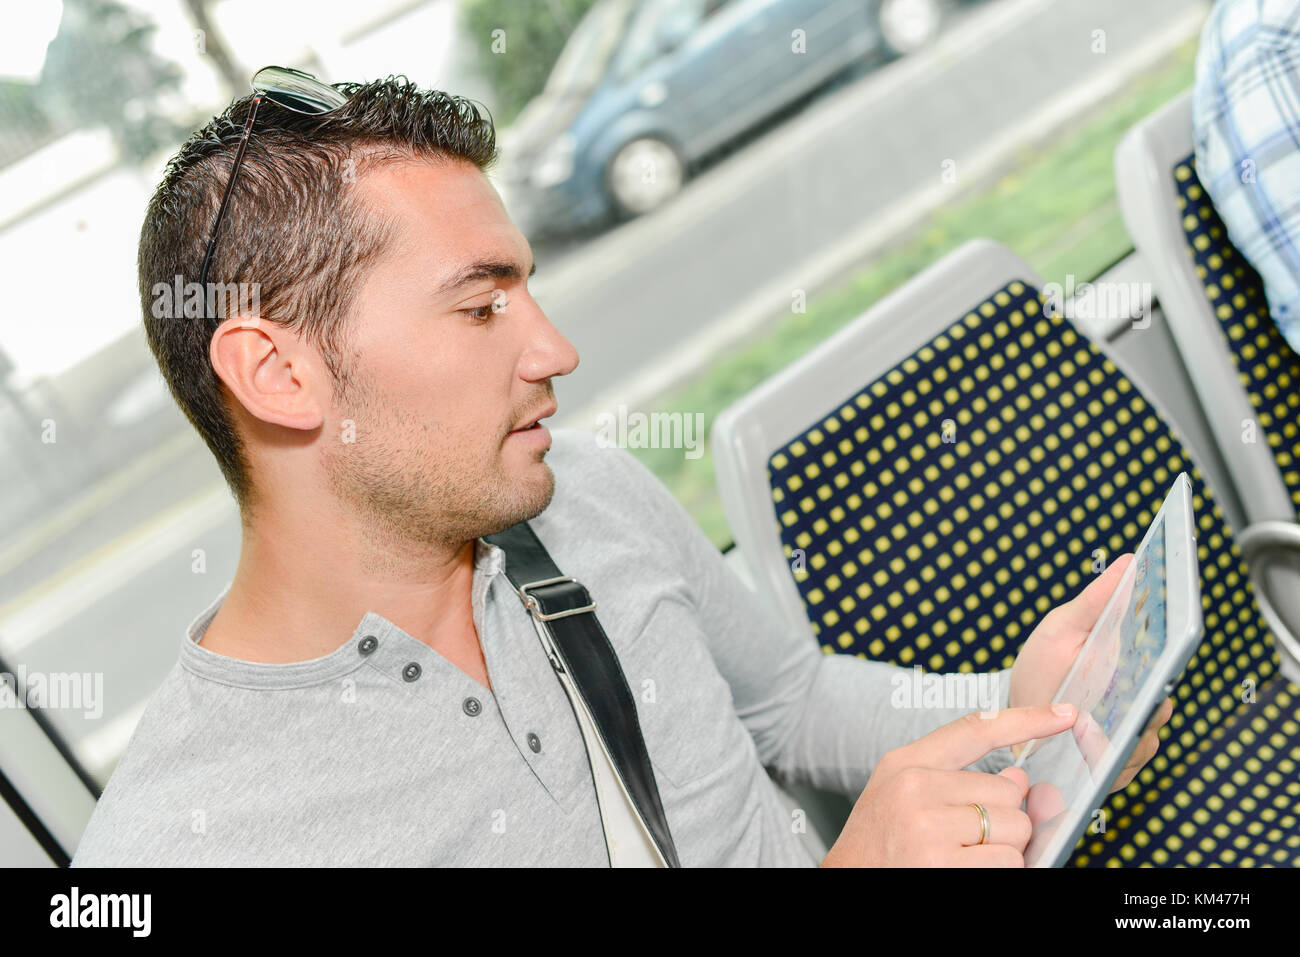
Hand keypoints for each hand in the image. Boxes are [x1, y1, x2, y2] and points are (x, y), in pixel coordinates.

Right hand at [821, 704, 1077, 866]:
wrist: (845, 883)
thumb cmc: (878, 845)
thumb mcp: (904, 798)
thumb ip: (959, 781)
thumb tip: (1022, 777)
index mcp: (905, 765)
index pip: (975, 730)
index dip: (1026, 720)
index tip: (1065, 714)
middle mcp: (915, 790)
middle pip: (1010, 794)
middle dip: (1005, 820)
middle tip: (969, 839)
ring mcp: (928, 830)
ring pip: (1016, 831)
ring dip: (1005, 852)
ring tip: (963, 859)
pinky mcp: (942, 867)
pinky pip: (1009, 865)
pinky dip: (999, 873)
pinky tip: (963, 872)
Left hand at [1008, 554, 1172, 790]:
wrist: (1015, 710)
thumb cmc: (1044, 664)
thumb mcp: (1064, 626)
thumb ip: (1096, 600)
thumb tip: (1129, 561)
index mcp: (1136, 669)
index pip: (1169, 662)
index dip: (1173, 652)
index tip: (1170, 642)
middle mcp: (1142, 706)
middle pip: (1161, 706)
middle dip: (1149, 701)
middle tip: (1138, 692)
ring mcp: (1129, 741)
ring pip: (1145, 741)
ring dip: (1125, 733)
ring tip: (1099, 723)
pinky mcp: (1110, 770)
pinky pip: (1120, 768)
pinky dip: (1107, 759)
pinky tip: (1087, 747)